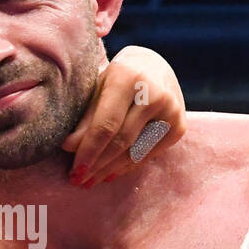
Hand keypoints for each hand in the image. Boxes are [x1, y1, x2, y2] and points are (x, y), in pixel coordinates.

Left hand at [63, 45, 185, 186]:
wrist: (154, 67)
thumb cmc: (118, 78)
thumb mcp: (98, 89)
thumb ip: (86, 117)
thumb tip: (69, 148)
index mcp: (129, 78)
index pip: (106, 124)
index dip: (89, 151)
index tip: (74, 171)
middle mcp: (155, 94)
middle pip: (121, 141)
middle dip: (97, 165)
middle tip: (78, 181)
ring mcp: (172, 111)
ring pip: (135, 153)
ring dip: (110, 170)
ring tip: (91, 181)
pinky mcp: (179, 127)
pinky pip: (148, 155)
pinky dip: (127, 166)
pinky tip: (111, 173)